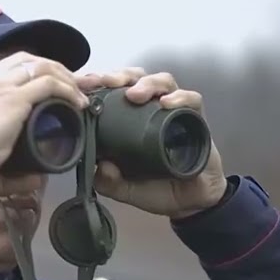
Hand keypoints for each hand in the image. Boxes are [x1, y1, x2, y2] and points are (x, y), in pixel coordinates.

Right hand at [0, 52, 87, 194]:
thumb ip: (4, 161)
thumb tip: (34, 180)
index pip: (7, 66)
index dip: (31, 70)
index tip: (47, 84)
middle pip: (27, 59)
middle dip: (53, 68)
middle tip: (71, 84)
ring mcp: (0, 87)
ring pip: (42, 67)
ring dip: (65, 77)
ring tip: (79, 93)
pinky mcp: (14, 100)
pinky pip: (49, 84)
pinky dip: (68, 91)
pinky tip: (77, 102)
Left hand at [77, 69, 227, 219]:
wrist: (189, 203)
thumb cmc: (156, 189)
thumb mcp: (125, 189)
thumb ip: (109, 182)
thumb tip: (101, 166)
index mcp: (128, 120)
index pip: (114, 92)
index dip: (99, 83)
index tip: (84, 84)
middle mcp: (150, 111)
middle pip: (137, 78)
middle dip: (121, 75)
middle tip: (107, 82)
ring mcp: (174, 112)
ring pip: (163, 82)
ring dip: (147, 83)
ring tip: (134, 94)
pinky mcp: (196, 119)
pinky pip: (192, 100)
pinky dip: (179, 97)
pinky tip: (166, 103)